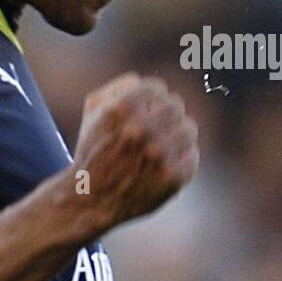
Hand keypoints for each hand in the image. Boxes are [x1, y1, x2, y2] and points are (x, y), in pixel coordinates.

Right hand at [72, 73, 198, 229]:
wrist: (89, 200)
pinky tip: (166, 166)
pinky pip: (192, 155)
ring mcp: (159, 155)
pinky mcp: (172, 177)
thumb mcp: (92, 112)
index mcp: (121, 109)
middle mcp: (141, 130)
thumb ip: (117, 87)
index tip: (147, 110)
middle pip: (175, 106)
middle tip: (157, 130)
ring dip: (177, 135)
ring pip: (188, 129)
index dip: (152, 99)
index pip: (157, 88)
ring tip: (164, 146)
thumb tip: (142, 81)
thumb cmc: (93, 152)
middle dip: (166, 116)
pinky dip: (182, 159)